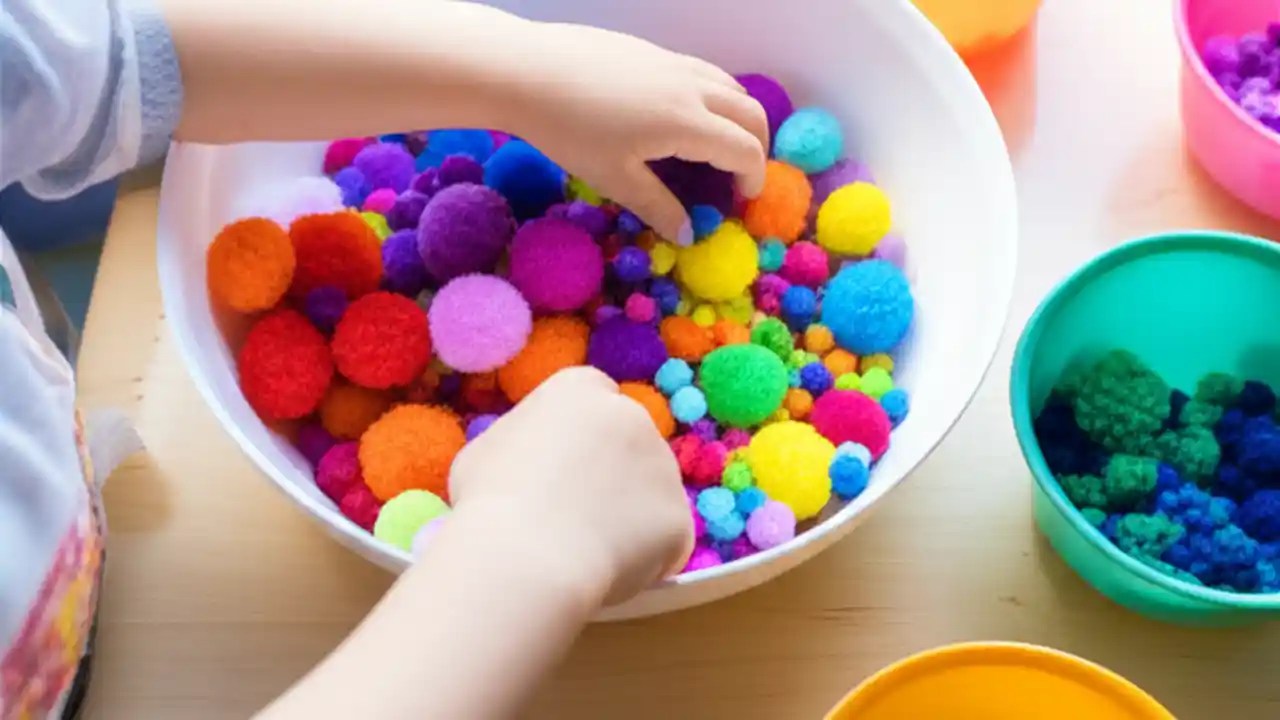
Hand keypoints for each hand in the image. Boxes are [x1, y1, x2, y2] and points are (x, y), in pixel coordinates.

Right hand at [449, 367, 692, 605]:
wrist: (525, 555)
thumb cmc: (490, 498)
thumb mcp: (487, 451)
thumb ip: (523, 446)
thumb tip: (531, 466)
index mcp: (581, 390)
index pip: (593, 399)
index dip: (580, 437)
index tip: (562, 469)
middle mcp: (632, 417)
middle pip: (628, 443)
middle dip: (611, 474)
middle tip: (574, 515)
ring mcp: (664, 467)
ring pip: (649, 493)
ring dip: (629, 516)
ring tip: (585, 552)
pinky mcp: (680, 518)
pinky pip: (664, 540)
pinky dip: (644, 559)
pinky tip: (607, 573)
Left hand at [504, 20, 769, 243]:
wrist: (527, 71)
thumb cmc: (569, 130)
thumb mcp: (614, 178)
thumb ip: (657, 207)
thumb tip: (688, 234)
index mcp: (687, 122)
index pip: (744, 149)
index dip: (753, 177)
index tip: (743, 199)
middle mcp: (691, 87)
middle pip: (749, 112)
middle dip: (756, 145)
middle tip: (741, 174)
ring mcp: (672, 62)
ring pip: (728, 86)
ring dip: (737, 117)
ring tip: (718, 144)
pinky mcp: (652, 50)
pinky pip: (702, 72)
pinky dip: (713, 97)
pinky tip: (682, 115)